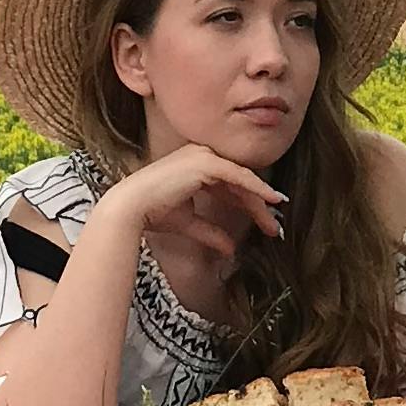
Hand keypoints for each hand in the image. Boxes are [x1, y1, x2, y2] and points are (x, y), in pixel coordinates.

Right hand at [113, 143, 283, 273]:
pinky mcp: (206, 162)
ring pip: (241, 180)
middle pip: (238, 182)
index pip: (229, 185)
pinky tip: (270, 199)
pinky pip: (238, 176)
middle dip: (257, 206)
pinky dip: (256, 187)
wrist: (132, 207)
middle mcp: (201, 156)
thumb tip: (230, 249)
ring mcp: (204, 156)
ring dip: (259, 202)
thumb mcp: (189, 223)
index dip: (247, 204)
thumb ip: (211, 232)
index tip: (263, 222)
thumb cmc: (152, 212)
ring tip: (273, 222)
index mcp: (195, 166)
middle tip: (273, 228)